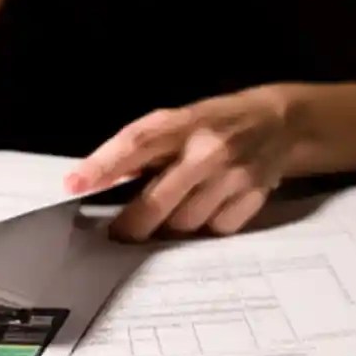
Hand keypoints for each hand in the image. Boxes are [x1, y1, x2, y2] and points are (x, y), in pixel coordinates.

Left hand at [66, 87, 295, 241]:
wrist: (281, 122)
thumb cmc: (215, 123)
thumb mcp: (179, 121)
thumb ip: (144, 150)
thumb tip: (100, 182)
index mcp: (183, 122)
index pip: (136, 142)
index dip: (102, 164)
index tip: (74, 185)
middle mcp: (207, 149)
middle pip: (158, 200)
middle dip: (132, 224)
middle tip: (119, 234)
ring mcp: (233, 176)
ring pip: (185, 223)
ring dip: (171, 224)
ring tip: (176, 209)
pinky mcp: (253, 197)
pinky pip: (215, 229)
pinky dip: (206, 225)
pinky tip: (210, 208)